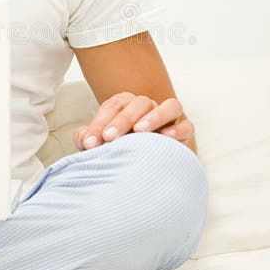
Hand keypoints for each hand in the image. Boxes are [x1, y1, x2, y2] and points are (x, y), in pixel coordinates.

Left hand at [73, 91, 196, 154]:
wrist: (147, 166)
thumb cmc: (120, 151)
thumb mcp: (101, 145)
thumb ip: (88, 138)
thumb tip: (81, 138)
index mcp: (128, 105)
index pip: (113, 105)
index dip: (99, 122)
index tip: (89, 143)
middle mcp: (150, 108)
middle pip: (139, 103)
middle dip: (122, 119)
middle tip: (108, 138)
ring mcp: (170, 119)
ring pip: (169, 105)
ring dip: (154, 116)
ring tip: (139, 131)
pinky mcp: (186, 134)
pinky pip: (188, 126)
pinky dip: (178, 129)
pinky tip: (165, 138)